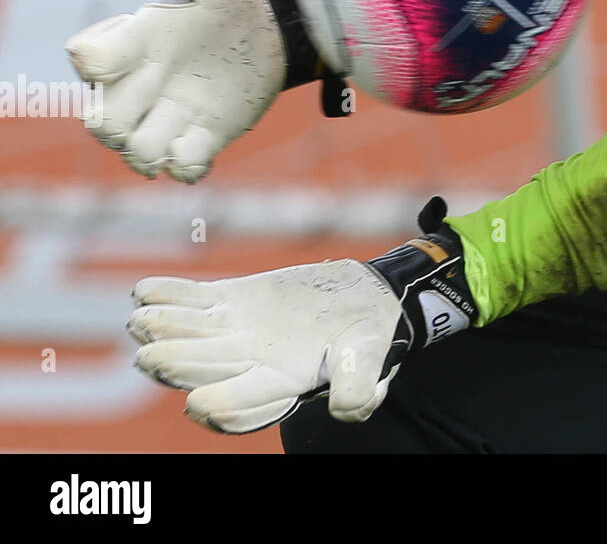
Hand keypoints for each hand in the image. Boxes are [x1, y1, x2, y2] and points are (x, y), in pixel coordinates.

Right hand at [65, 0, 285, 181]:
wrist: (262, 35)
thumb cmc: (215, 2)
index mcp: (132, 43)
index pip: (87, 57)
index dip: (94, 55)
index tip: (125, 32)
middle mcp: (140, 86)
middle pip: (100, 121)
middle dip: (120, 116)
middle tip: (161, 88)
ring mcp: (169, 117)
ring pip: (134, 150)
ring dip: (153, 145)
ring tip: (184, 122)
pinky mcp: (202, 139)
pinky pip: (181, 167)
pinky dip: (187, 163)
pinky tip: (204, 146)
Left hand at [128, 261, 404, 432]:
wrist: (362, 301)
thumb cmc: (369, 337)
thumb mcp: (373, 358)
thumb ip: (359, 384)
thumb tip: (348, 408)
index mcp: (283, 384)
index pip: (245, 404)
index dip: (223, 405)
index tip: (197, 403)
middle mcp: (250, 364)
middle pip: (207, 369)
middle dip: (177, 364)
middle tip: (150, 358)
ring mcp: (236, 332)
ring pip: (193, 334)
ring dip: (165, 329)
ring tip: (140, 320)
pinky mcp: (233, 301)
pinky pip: (196, 300)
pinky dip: (170, 295)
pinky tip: (143, 290)